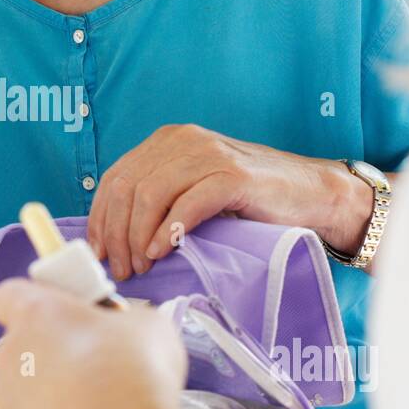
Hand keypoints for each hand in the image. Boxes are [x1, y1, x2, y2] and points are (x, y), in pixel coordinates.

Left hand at [0, 279, 197, 408]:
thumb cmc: (136, 376)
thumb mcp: (149, 326)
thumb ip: (124, 321)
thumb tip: (125, 333)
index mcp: (35, 314)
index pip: (9, 294)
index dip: (37, 300)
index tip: (68, 311)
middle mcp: (11, 355)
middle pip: (24, 344)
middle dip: (55, 350)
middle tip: (97, 360)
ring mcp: (8, 404)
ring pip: (28, 389)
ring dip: (56, 393)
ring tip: (101, 407)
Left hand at [86, 124, 371, 278]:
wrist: (310, 194)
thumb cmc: (249, 200)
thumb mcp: (194, 191)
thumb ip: (160, 201)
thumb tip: (114, 239)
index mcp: (167, 141)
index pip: (116, 177)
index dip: (100, 218)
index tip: (98, 252)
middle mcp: (184, 140)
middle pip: (128, 187)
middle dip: (116, 233)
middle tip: (122, 268)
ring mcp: (209, 154)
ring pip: (151, 194)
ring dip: (138, 236)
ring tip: (141, 265)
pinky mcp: (233, 176)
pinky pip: (187, 202)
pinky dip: (168, 230)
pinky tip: (161, 251)